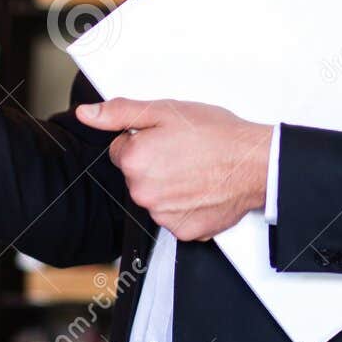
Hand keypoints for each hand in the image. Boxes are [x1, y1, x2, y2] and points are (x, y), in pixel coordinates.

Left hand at [77, 99, 271, 240]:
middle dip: (155, 163)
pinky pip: (174, 216)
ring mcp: (164, 216)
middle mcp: (143, 193)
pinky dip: (186, 205)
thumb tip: (87, 114)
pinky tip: (201, 188)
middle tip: (184, 151)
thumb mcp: (166, 110)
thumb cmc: (217, 134)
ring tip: (196, 168)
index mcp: (134, 161)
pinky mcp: (184, 230)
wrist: (255, 163)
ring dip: (169, 185)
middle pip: (137, 175)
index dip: (144, 139)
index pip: (122, 149)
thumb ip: (120, 112)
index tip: (167, 137)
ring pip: (155, 196)